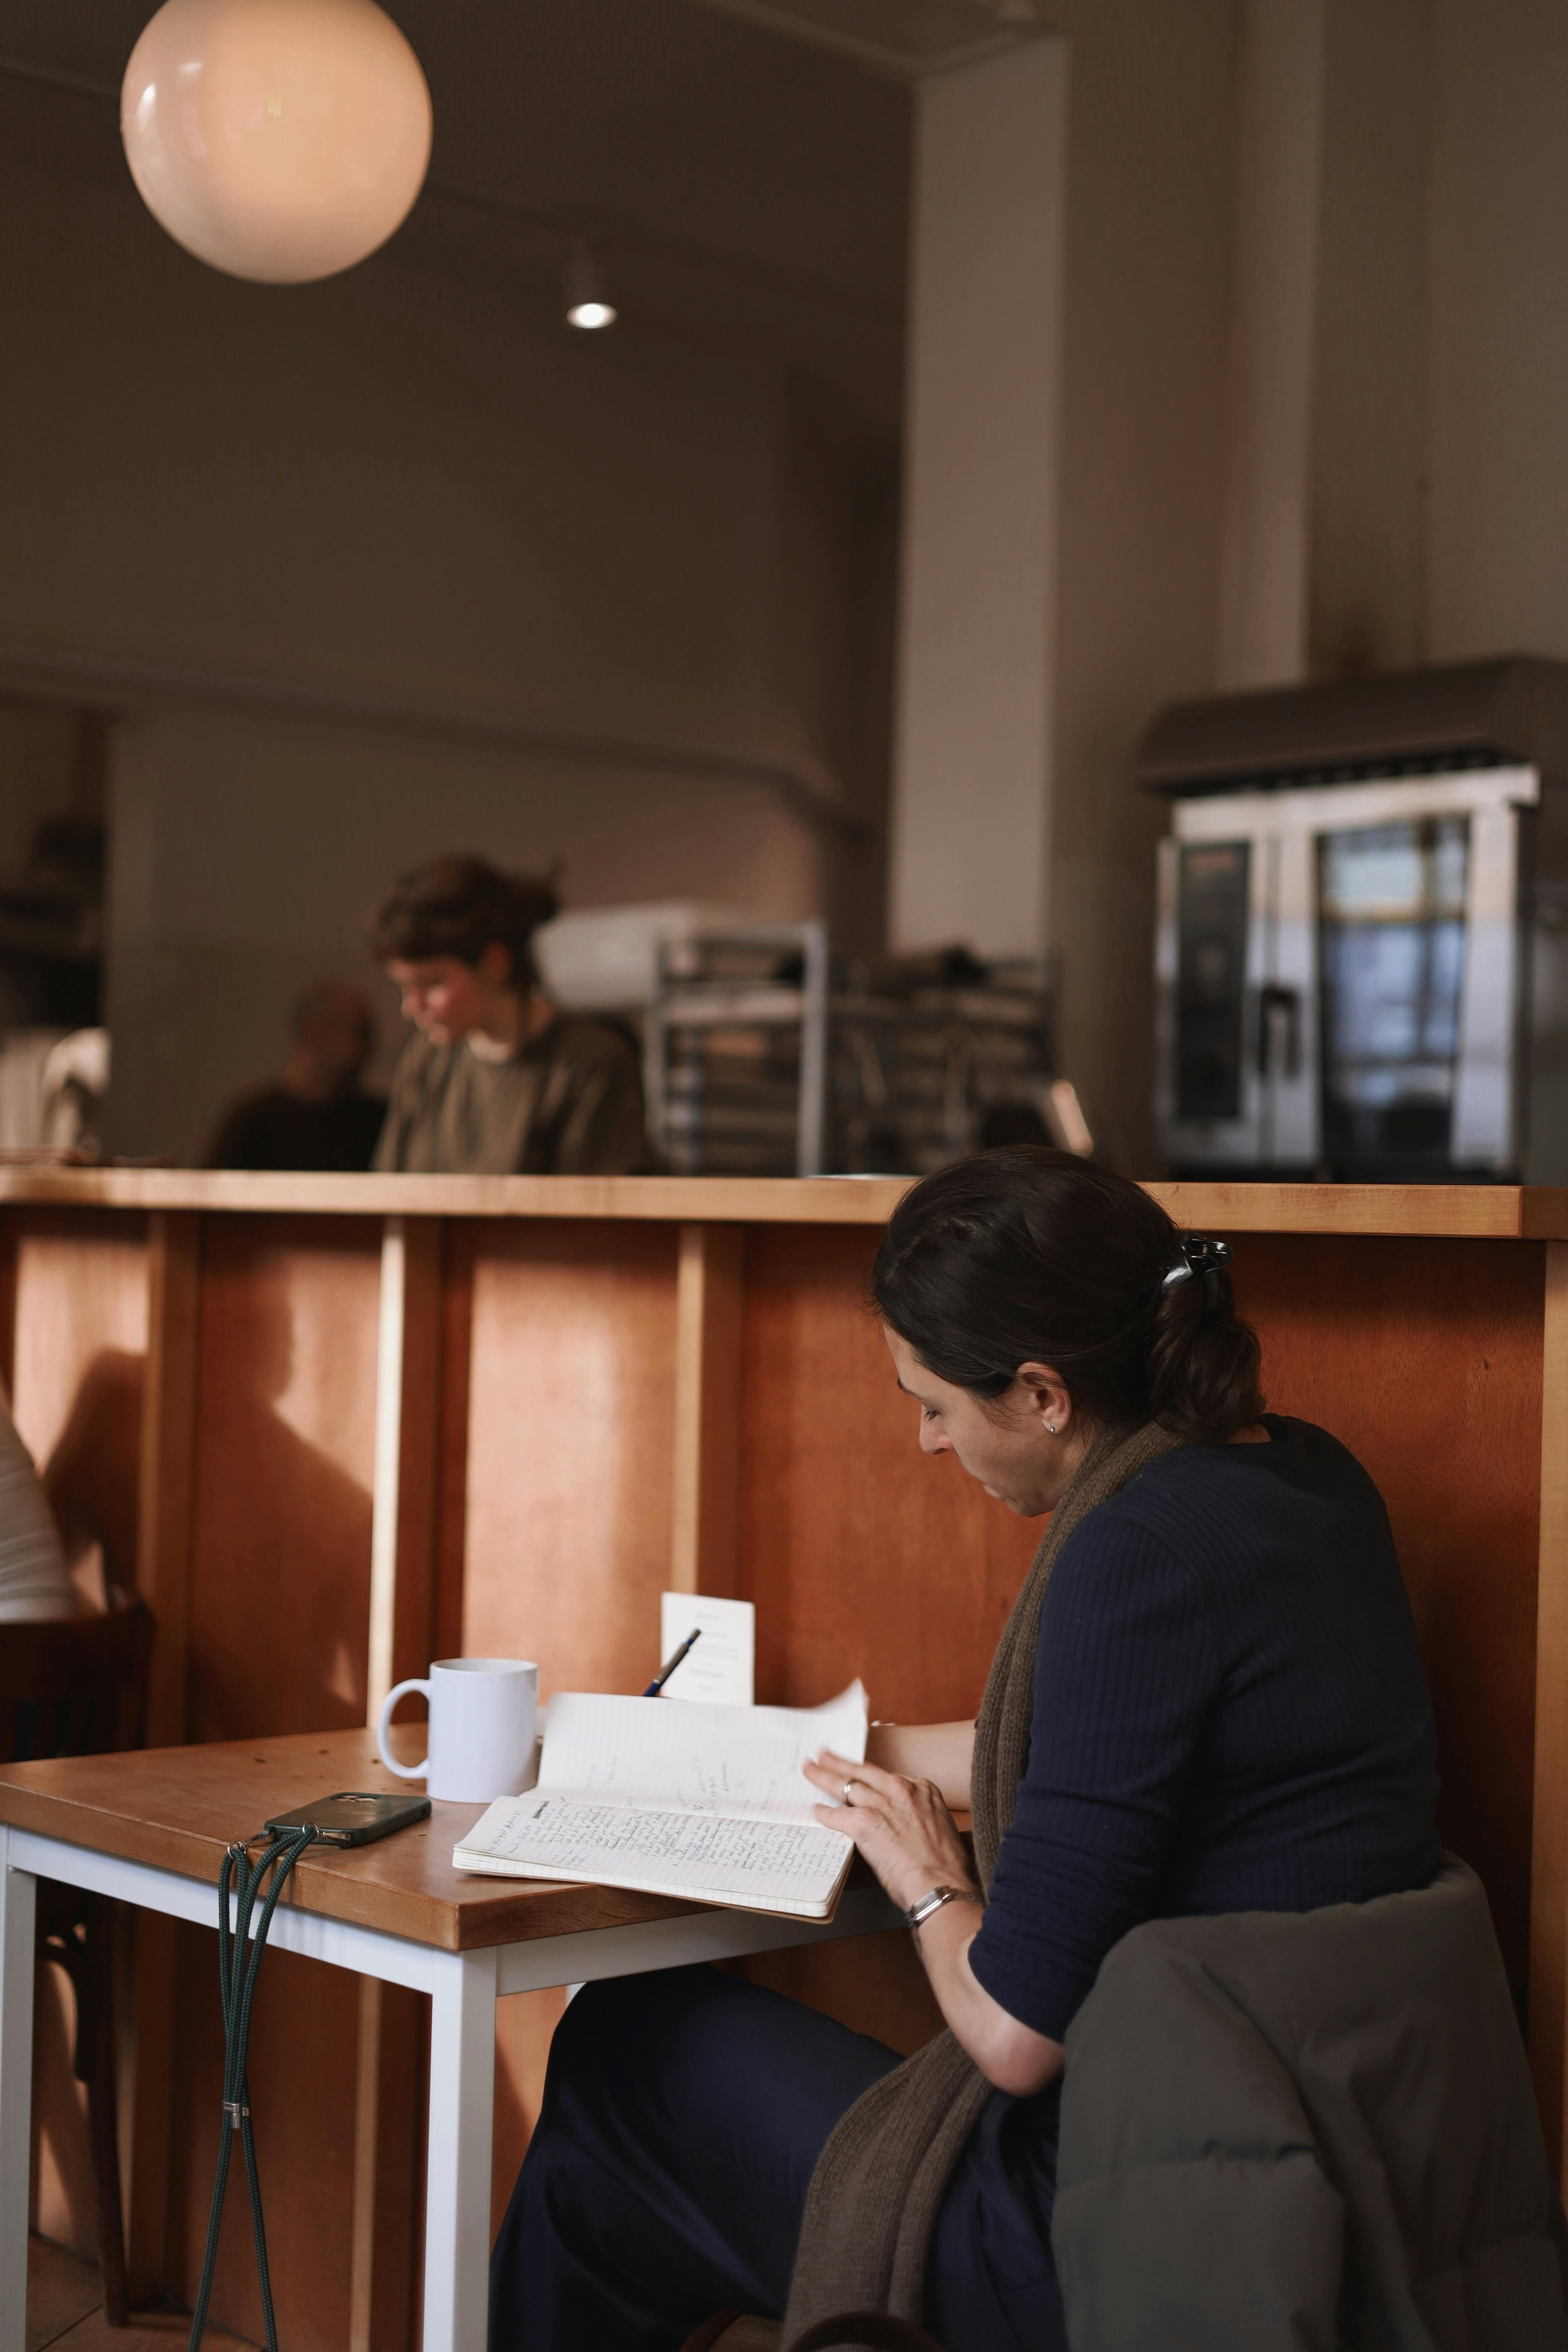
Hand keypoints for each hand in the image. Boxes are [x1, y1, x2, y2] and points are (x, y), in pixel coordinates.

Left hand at [804, 1749, 977, 1913]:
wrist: (941, 1882)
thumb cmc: (945, 1864)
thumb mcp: (938, 1825)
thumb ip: (917, 1815)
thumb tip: (904, 1823)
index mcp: (922, 1788)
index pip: (887, 1777)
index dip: (870, 1777)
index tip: (861, 1774)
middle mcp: (901, 1789)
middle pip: (862, 1771)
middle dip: (840, 1763)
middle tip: (823, 1755)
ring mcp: (881, 1803)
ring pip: (845, 1784)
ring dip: (823, 1777)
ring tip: (811, 1771)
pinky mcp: (864, 1821)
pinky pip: (837, 1813)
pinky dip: (824, 1813)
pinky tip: (816, 1810)